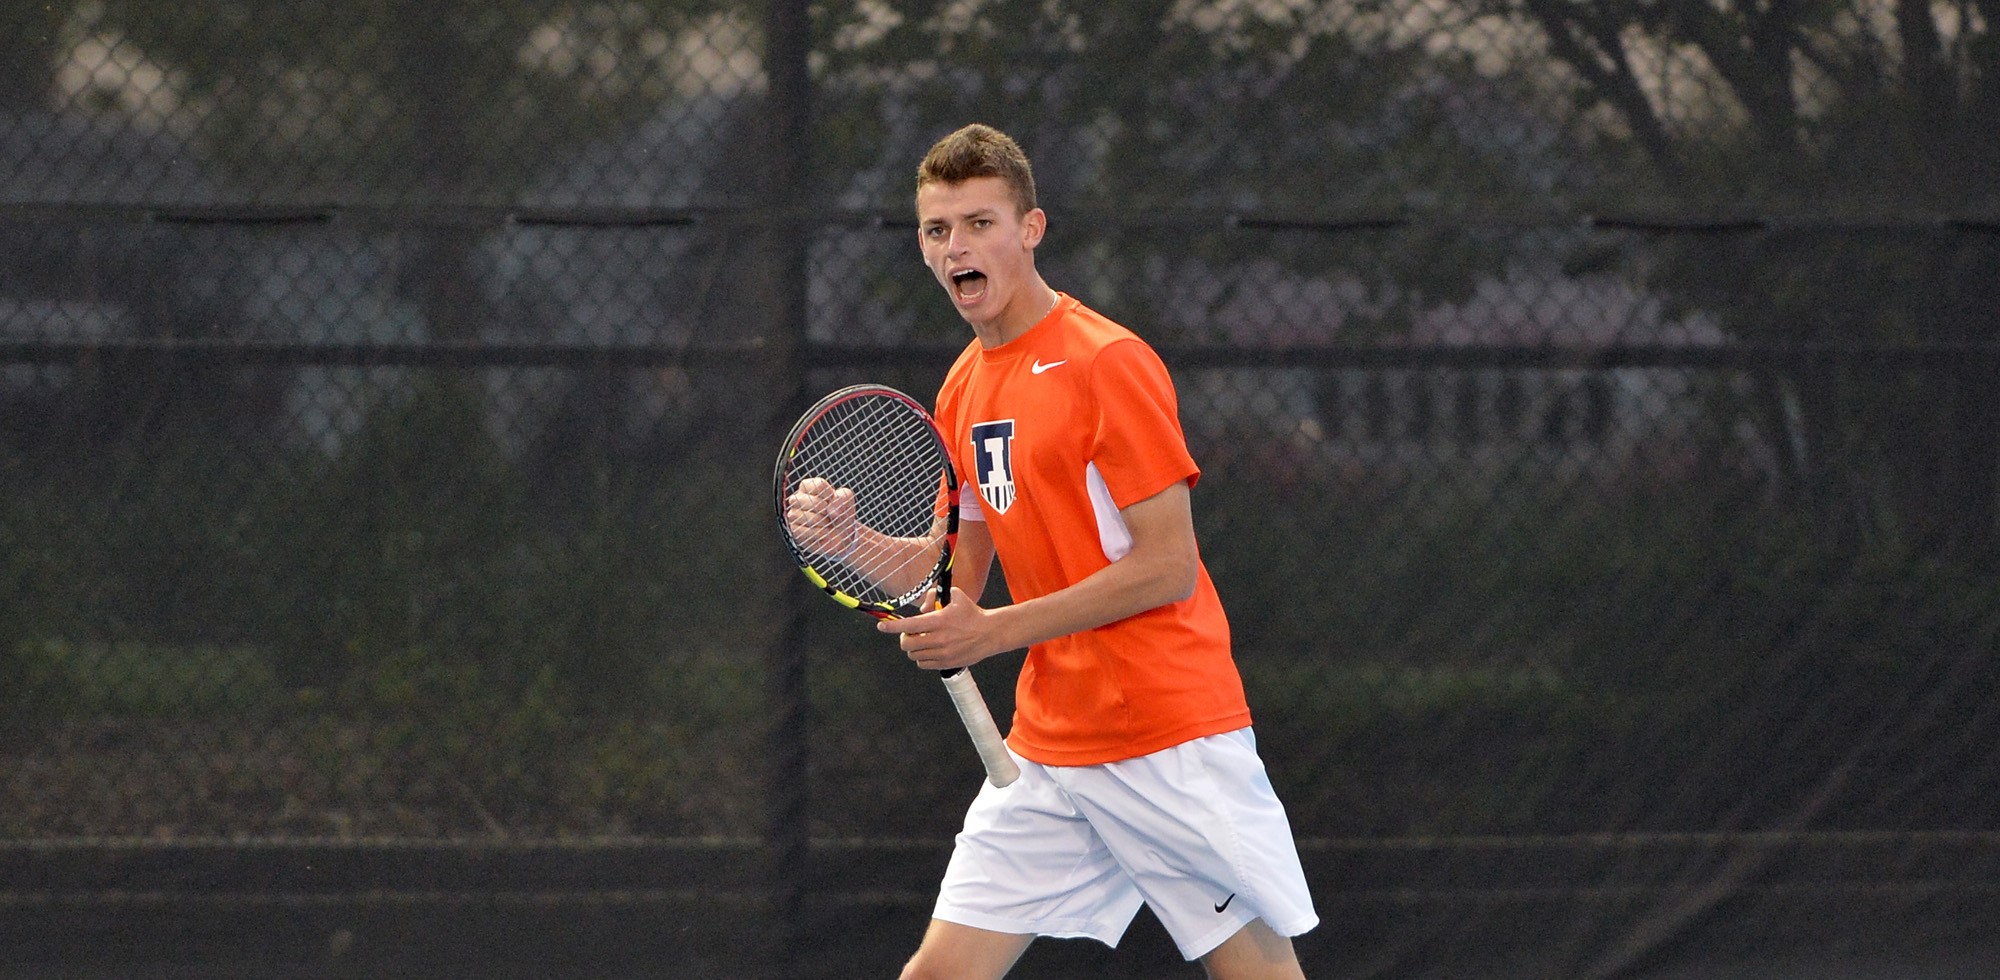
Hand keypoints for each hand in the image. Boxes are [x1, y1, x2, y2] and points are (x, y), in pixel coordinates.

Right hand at [785, 477, 858, 558]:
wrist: (841, 536)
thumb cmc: (841, 514)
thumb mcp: (847, 501)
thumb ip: (843, 498)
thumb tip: (831, 510)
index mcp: (809, 486)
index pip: (818, 485)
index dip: (830, 495)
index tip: (832, 500)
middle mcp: (798, 498)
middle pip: (808, 501)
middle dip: (824, 510)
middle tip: (829, 514)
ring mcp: (794, 514)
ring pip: (803, 516)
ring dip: (821, 522)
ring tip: (826, 523)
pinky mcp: (794, 530)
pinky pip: (802, 531)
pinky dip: (817, 533)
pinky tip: (822, 532)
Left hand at [877, 587, 1001, 670]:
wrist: (990, 633)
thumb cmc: (971, 614)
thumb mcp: (955, 596)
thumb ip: (934, 597)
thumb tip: (920, 607)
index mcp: (939, 621)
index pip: (909, 625)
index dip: (891, 627)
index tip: (881, 626)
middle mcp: (939, 639)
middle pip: (907, 644)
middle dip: (904, 638)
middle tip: (910, 634)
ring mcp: (942, 653)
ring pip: (914, 655)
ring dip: (913, 648)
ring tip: (922, 641)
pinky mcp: (946, 663)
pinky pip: (923, 664)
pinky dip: (921, 658)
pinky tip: (929, 650)